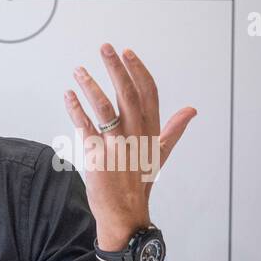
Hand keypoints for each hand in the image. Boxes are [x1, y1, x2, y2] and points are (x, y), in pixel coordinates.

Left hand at [63, 44, 196, 247]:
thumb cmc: (140, 182)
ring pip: (105, 108)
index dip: (138, 71)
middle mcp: (137, 136)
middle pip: (129, 94)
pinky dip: (75, 109)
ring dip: (91, 86)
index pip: (149, 94)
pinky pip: (85, 127)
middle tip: (105, 47)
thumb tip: (192, 110)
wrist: (126, 213)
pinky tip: (68, 94)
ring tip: (79, 69)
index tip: (127, 53)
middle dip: (117, 69)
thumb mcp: (161, 153)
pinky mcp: (97, 156)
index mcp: (152, 132)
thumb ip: (175, 129)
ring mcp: (117, 146)